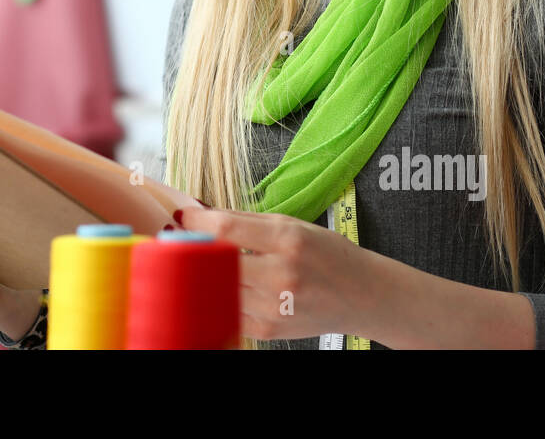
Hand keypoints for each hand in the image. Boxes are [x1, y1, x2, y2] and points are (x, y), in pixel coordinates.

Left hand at [177, 205, 370, 341]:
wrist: (362, 296)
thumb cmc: (328, 255)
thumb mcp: (293, 225)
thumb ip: (246, 220)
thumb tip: (203, 213)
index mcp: (288, 241)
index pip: (227, 228)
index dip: (197, 220)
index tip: (182, 214)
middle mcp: (281, 275)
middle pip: (216, 260)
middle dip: (194, 246)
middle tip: (183, 237)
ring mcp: (274, 307)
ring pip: (217, 286)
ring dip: (203, 272)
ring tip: (201, 259)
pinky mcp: (269, 330)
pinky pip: (228, 310)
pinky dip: (220, 295)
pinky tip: (223, 283)